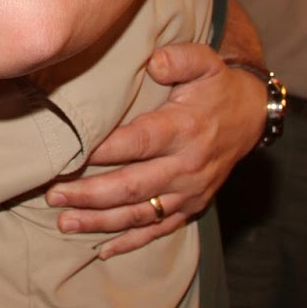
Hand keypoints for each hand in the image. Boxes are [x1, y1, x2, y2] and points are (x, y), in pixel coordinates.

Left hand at [46, 40, 266, 258]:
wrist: (251, 118)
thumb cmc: (217, 87)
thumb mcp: (205, 62)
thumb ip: (179, 58)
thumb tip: (153, 63)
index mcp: (184, 129)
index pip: (138, 143)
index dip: (104, 150)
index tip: (69, 154)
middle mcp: (186, 166)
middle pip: (132, 186)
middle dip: (89, 194)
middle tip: (55, 194)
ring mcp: (189, 191)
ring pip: (140, 214)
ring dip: (100, 221)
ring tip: (64, 221)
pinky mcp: (192, 206)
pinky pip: (159, 230)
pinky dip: (130, 242)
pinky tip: (102, 249)